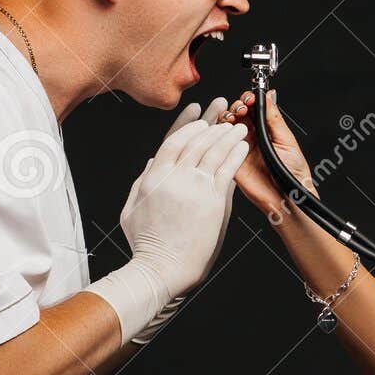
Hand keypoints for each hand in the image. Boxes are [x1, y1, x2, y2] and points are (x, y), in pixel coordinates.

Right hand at [119, 112, 248, 298]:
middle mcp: (175, 177)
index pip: (173, 140)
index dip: (187, 122)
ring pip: (214, 151)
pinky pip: (226, 169)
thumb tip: (152, 163)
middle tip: (224, 106)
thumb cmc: (146, 244)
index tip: (197, 109)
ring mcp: (195, 188)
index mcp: (154, 176)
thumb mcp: (132, 208)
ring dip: (227, 134)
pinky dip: (235, 154)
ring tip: (238, 124)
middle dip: (212, 120)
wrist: (162, 268)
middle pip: (196, 140)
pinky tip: (242, 145)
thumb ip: (142, 182)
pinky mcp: (213, 201)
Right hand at [225, 89, 318, 223]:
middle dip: (237, 106)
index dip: (249, 100)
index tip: (250, 99)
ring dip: (228, 117)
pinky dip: (219, 134)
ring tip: (235, 118)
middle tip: (242, 108)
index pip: (253, 108)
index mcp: (266, 130)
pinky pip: (220, 145)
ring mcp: (240, 148)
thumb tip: (269, 95)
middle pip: (237, 113)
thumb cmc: (293, 172)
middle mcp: (252, 137)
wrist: (287, 197)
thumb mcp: (286, 140)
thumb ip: (274, 119)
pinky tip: (226, 132)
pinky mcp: (232, 161)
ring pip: (226, 126)